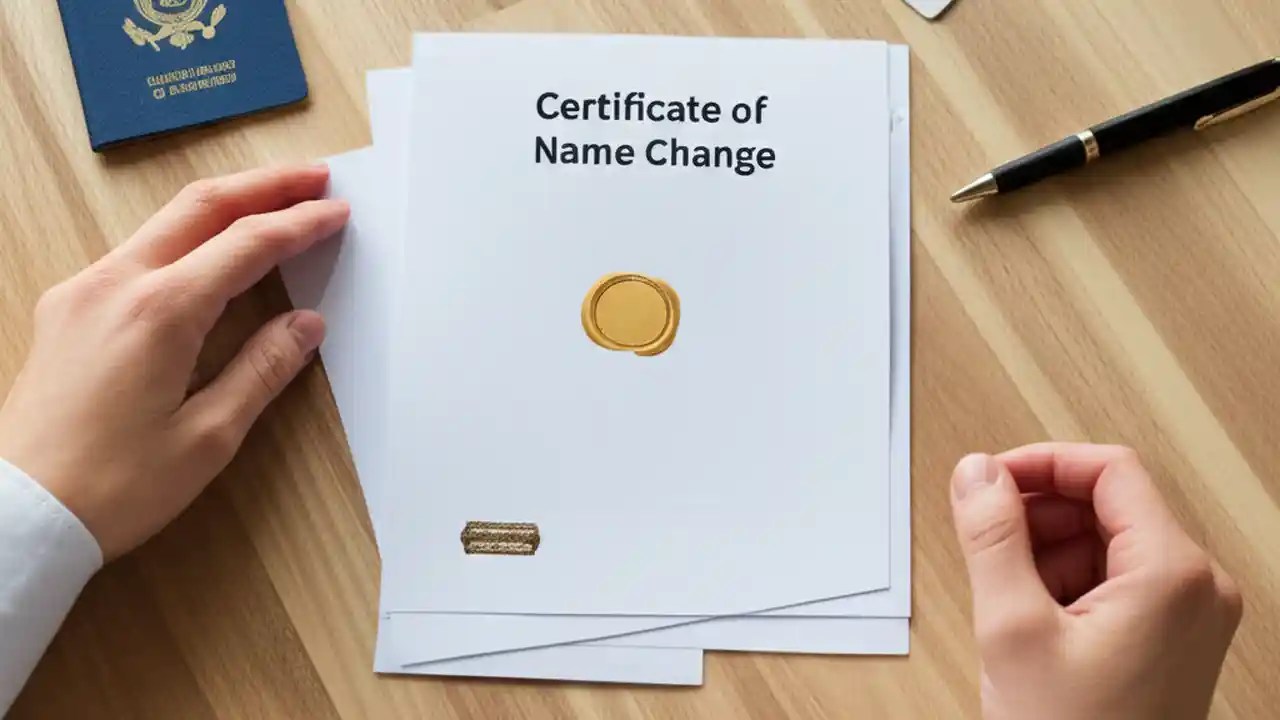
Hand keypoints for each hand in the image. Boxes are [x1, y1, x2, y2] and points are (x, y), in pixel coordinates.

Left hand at [0, 165, 347, 559]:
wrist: (19, 514)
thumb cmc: (112, 487)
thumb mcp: (207, 437)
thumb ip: (261, 370)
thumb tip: (304, 326)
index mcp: (160, 312)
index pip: (247, 244)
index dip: (299, 224)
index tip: (337, 213)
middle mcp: (116, 284)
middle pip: (201, 206)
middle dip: (264, 185)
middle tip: (314, 177)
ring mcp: (84, 291)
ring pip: (165, 222)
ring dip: (224, 205)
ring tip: (272, 201)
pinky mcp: (67, 309)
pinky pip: (136, 252)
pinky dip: (185, 236)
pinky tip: (209, 250)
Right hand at [950, 444, 1242, 719]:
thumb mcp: (1012, 628)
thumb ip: (991, 538)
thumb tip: (977, 472)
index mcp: (1173, 574)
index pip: (1111, 471)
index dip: (1042, 464)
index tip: (990, 478)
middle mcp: (1197, 588)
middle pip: (1110, 504)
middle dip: (1040, 514)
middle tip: (986, 540)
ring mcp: (1189, 615)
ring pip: (1108, 542)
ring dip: (1048, 552)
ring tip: (1009, 599)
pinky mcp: (1172, 638)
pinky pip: (1116, 580)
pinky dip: (1067, 583)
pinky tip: (1034, 621)